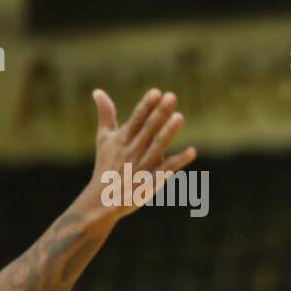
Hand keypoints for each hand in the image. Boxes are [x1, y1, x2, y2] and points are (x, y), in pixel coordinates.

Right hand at [90, 88, 196, 217]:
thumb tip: (97, 91)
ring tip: (180, 116)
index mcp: (123, 138)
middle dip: (159, 113)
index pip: (136, 118)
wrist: (103, 198)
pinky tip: (192, 151)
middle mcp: (133, 150)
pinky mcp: (151, 180)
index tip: (157, 92)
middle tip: (172, 96)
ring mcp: (142, 165)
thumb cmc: (106, 165)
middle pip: (148, 128)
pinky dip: (179, 161)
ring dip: (168, 132)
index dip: (146, 105)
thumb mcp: (104, 138)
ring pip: (158, 146)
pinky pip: (167, 169)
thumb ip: (106, 115)